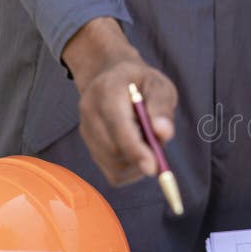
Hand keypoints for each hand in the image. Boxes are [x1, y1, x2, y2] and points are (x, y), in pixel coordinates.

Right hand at [62, 17, 177, 185]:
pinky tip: (138, 150)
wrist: (112, 78)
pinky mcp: (90, 147)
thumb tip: (164, 134)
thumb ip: (162, 106)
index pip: (118, 127)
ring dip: (138, 162)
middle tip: (158, 143)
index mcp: (107, 91)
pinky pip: (113, 172)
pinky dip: (132, 169)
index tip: (153, 167)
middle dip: (142, 155)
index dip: (135, 149)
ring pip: (114, 164)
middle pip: (114, 150)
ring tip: (146, 138)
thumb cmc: (141, 83)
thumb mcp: (158, 85)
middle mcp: (89, 112)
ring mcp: (86, 131)